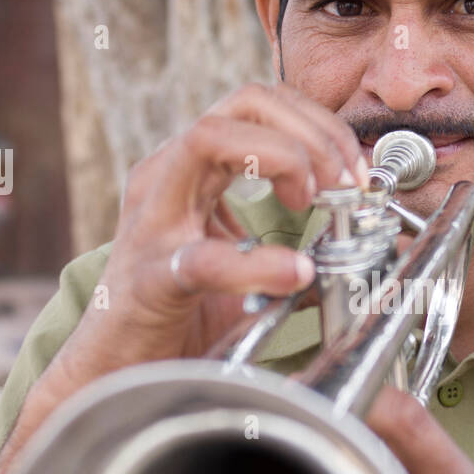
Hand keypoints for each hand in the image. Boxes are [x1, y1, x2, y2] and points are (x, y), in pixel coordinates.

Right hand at [45, 83, 368, 390]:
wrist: (117, 372)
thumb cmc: (176, 315)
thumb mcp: (240, 265)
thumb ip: (289, 247)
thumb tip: (352, 247)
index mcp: (191, 169)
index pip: (262, 104)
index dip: (321, 125)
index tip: (356, 171)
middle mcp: (166, 176)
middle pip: (245, 102)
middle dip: (312, 131)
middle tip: (345, 183)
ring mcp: (153, 219)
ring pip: (210, 138)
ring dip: (285, 156)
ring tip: (314, 201)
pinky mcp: (149, 276)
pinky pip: (203, 257)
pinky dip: (257, 263)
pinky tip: (295, 274)